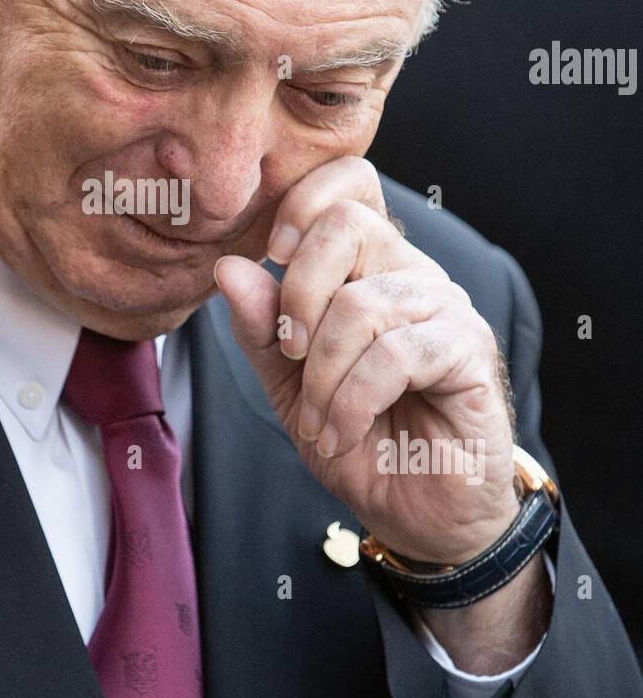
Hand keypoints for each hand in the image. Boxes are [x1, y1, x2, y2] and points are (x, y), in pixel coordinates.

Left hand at [214, 157, 519, 566]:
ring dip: (322, 376)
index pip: (348, 185)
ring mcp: (446, 309)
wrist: (416, 512)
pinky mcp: (469, 352)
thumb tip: (228, 268)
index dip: (301, 204)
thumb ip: (261, 327)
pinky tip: (341, 433)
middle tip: (290, 354)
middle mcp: (412, 275)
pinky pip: (396, 355)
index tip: (267, 255)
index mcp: (371, 267)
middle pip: (348, 225)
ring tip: (316, 422)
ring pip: (362, 304)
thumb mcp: (288, 383)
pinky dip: (352, 401)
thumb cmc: (360, 439)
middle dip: (297, 294)